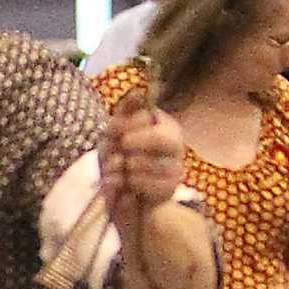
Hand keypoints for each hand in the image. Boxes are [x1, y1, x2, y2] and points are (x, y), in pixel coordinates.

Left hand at [98, 104, 186, 227]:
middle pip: (160, 138)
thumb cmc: (117, 161)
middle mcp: (175, 142)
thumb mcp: (113, 134)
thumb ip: (124, 112)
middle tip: (120, 150)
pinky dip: (129, 184)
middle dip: (132, 145)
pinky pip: (147, 183)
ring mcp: (176, 166)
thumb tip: (138, 91)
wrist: (120, 198)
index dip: (128, 124)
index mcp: (163, 123)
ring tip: (117, 170)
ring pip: (150, 163)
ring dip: (124, 167)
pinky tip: (124, 185)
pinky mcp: (170, 188)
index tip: (113, 132)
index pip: (150, 116)